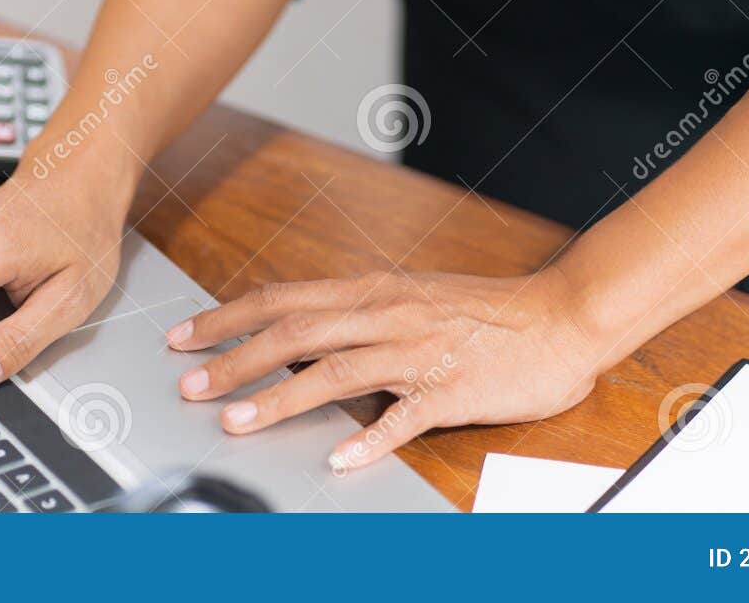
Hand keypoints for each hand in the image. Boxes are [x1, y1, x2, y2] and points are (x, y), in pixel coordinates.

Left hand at [163, 269, 609, 469]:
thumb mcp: (410, 298)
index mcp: (373, 290)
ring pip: (334, 371)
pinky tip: (339, 458)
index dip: (228, 317)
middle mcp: (387, 315)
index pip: (283, 299)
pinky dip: (369, 438)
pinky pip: (403, 417)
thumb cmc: (487, 312)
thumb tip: (300, 335)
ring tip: (237, 421)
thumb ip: (357, 315)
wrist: (562, 316)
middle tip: (190, 385)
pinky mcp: (451, 389)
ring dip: (279, 396)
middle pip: (293, 332)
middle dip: (233, 360)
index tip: (185, 336)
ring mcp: (417, 351)